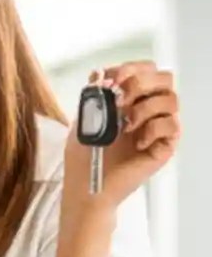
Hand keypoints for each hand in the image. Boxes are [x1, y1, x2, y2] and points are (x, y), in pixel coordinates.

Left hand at [64, 61, 179, 212]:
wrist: (88, 187)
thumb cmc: (84, 157)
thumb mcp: (83, 121)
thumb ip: (93, 96)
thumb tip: (100, 73)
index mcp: (127, 99)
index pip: (144, 69)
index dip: (130, 69)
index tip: (110, 81)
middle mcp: (146, 109)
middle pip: (163, 78)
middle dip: (141, 83)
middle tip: (120, 101)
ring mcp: (157, 126)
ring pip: (170, 98)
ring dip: (145, 108)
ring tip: (125, 127)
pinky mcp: (164, 144)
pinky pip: (172, 124)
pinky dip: (153, 129)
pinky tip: (136, 143)